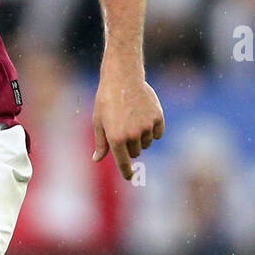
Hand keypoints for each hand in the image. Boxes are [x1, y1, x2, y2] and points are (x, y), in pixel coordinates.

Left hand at [92, 64, 164, 179]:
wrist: (123, 78)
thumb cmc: (106, 100)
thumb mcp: (98, 122)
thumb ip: (100, 143)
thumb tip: (97, 159)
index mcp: (116, 138)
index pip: (124, 162)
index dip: (127, 172)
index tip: (129, 177)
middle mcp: (132, 134)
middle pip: (135, 152)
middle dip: (130, 146)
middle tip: (124, 128)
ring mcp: (146, 126)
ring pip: (147, 143)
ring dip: (141, 137)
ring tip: (132, 119)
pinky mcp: (158, 117)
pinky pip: (158, 134)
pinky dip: (153, 130)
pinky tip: (144, 117)